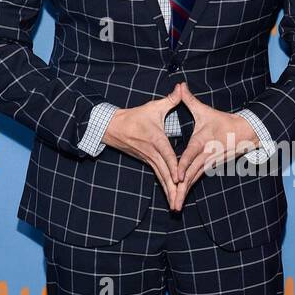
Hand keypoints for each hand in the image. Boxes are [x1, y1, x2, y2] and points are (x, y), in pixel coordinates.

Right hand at [102, 86, 183, 208]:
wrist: (112, 127)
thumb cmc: (134, 116)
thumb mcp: (153, 107)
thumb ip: (170, 100)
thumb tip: (181, 87)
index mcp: (156, 140)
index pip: (167, 155)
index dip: (174, 167)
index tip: (180, 178)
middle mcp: (153, 153)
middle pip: (165, 173)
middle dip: (173, 189)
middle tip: (179, 203)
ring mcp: (149, 160)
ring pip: (162, 178)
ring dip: (169, 193)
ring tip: (176, 206)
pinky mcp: (147, 162)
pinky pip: (159, 176)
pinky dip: (165, 187)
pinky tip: (171, 197)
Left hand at [171, 82, 258, 210]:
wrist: (245, 133)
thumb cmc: (223, 121)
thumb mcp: (205, 111)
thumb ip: (188, 99)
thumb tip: (179, 85)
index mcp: (202, 143)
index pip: (190, 156)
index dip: (183, 166)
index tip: (176, 177)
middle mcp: (205, 156)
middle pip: (190, 175)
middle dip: (180, 190)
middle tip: (173, 203)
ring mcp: (208, 164)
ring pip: (193, 181)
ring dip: (184, 194)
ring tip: (175, 206)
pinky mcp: (209, 168)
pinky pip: (196, 180)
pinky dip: (188, 190)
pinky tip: (180, 199)